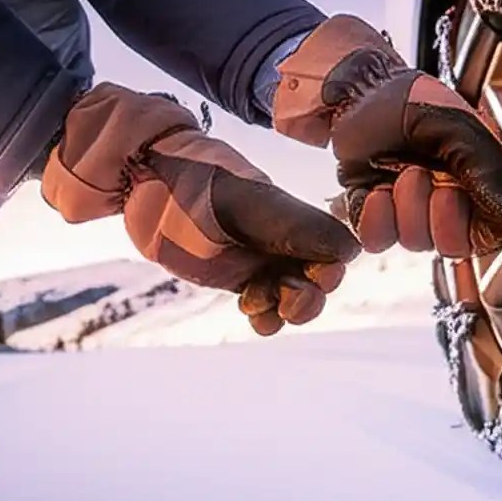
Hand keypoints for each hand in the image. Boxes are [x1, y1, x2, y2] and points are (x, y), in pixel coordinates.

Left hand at [40, 82, 360, 335]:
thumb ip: (299, 226)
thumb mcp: (254, 204)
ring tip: (259, 307)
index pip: (333, 252)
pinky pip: (263, 307)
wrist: (149, 181)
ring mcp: (260, 260)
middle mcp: (283, 241)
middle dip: (309, 298)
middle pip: (317, 281)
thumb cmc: (202, 182)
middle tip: (287, 299)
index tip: (315, 275)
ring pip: (292, 299)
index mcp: (296, 218)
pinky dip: (265, 319)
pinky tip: (255, 318)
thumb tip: (351, 251)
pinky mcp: (236, 278)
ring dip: (287, 311)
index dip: (330, 270)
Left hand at [270, 15, 501, 257]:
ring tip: (402, 171)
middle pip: (452, 245)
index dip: (473, 222)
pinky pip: (379, 241)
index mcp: (478, 186)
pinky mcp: (374, 215)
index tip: (457, 192)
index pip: (490, 233)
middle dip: (437, 212)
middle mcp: (447, 203)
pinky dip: (376, 219)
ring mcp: (410, 212)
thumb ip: (495, 177)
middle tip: (428, 176)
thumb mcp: (463, 133)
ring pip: (416, 243)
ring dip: (407, 207)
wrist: (362, 90)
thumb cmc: (412, 101)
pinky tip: (377, 191)